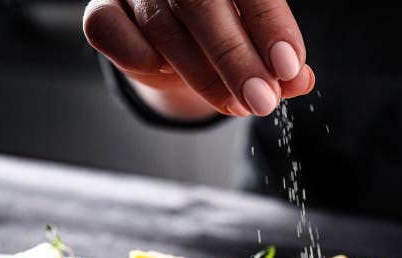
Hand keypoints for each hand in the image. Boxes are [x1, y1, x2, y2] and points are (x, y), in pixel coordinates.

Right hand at [83, 0, 313, 116]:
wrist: (171, 48)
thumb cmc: (222, 38)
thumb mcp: (258, 48)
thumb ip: (279, 61)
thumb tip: (300, 80)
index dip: (271, 26)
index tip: (288, 68)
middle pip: (200, 3)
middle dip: (236, 58)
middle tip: (262, 100)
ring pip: (163, 27)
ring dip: (204, 75)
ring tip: (237, 104)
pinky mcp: (101, 11)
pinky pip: (118, 38)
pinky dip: (147, 62)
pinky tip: (170, 72)